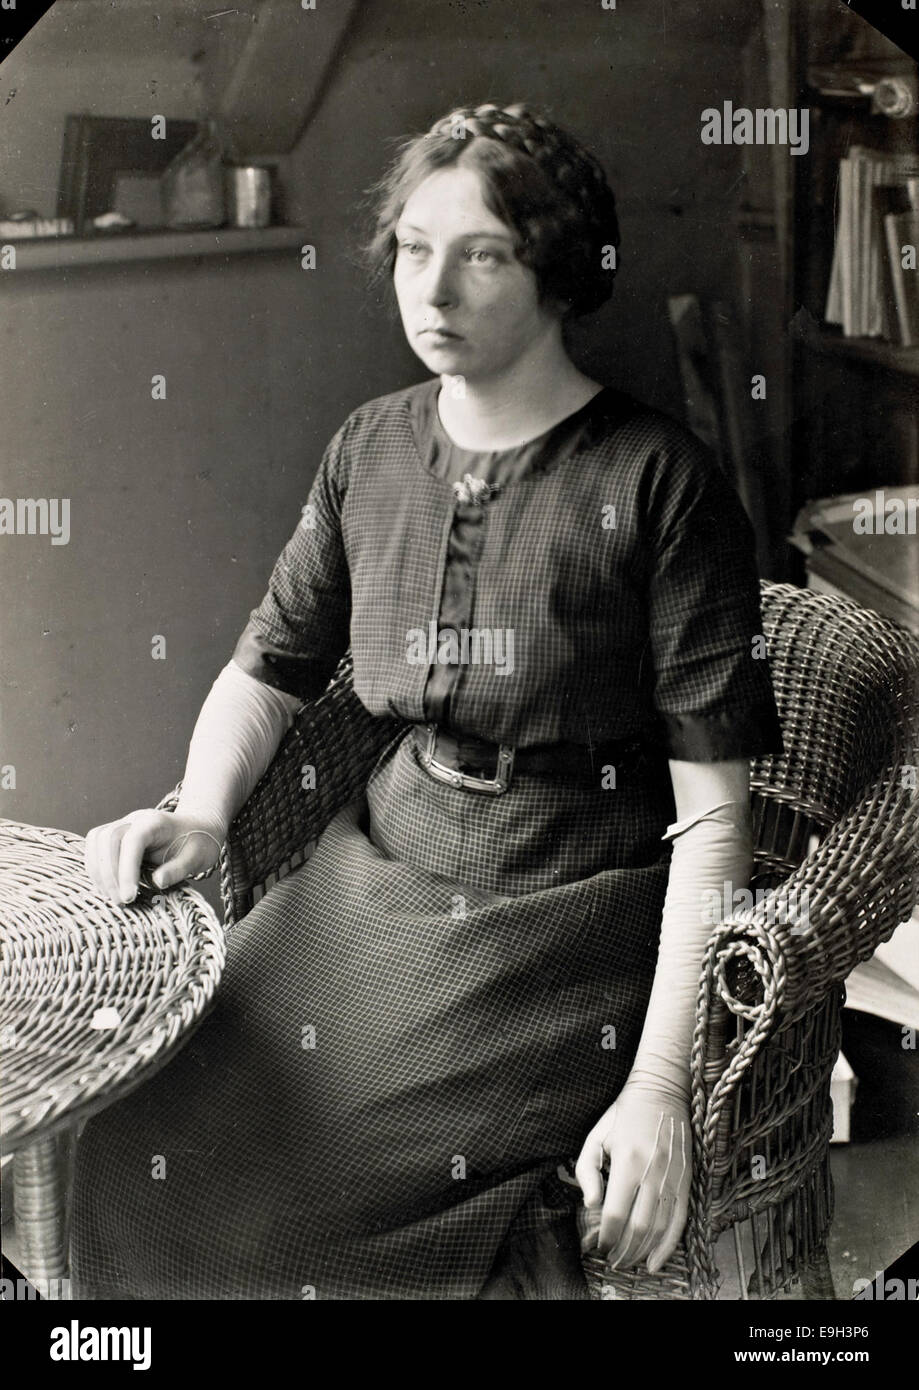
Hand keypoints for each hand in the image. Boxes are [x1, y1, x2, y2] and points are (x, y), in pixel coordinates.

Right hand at [84, 808, 225, 903]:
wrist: (197, 829)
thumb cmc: (198, 844)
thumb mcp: (198, 858)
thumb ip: (178, 869)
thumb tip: (157, 882)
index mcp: (156, 822)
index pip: (133, 840)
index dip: (126, 869)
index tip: (129, 897)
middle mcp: (135, 819)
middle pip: (108, 838)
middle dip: (109, 874)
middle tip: (122, 902)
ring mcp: (123, 824)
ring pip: (96, 841)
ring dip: (99, 872)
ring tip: (114, 897)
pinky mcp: (116, 835)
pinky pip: (96, 847)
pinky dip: (97, 868)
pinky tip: (109, 887)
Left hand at [574, 1079, 690, 1274]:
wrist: (663, 1091)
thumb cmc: (625, 1114)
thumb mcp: (596, 1135)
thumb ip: (588, 1170)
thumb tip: (591, 1204)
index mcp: (627, 1161)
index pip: (615, 1212)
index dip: (606, 1235)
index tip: (599, 1245)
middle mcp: (652, 1173)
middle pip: (637, 1226)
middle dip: (623, 1250)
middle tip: (613, 1260)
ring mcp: (672, 1178)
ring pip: (659, 1228)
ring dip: (643, 1251)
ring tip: (629, 1262)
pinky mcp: (687, 1181)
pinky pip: (680, 1220)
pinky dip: (669, 1245)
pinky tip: (656, 1260)